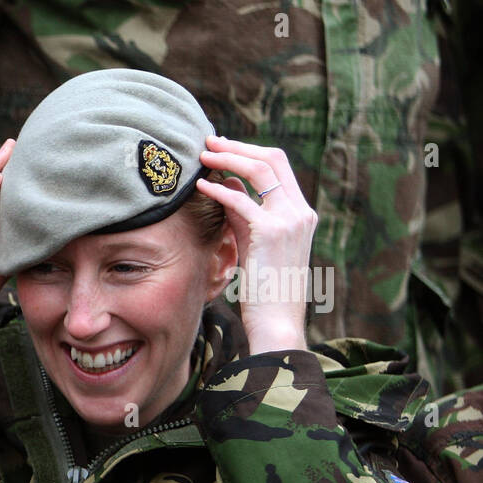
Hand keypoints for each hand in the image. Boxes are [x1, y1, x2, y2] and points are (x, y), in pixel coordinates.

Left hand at [197, 136, 316, 354]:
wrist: (278, 321)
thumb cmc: (263, 289)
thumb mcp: (255, 245)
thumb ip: (244, 216)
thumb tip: (227, 187)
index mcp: (301, 213)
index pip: (278, 166)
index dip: (248, 151)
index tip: (221, 148)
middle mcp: (300, 211)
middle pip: (272, 159)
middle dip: (237, 146)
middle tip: (207, 142)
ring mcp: (290, 220)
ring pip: (260, 170)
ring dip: (228, 158)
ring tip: (201, 156)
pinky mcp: (271, 233)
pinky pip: (242, 201)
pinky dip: (220, 189)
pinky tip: (201, 186)